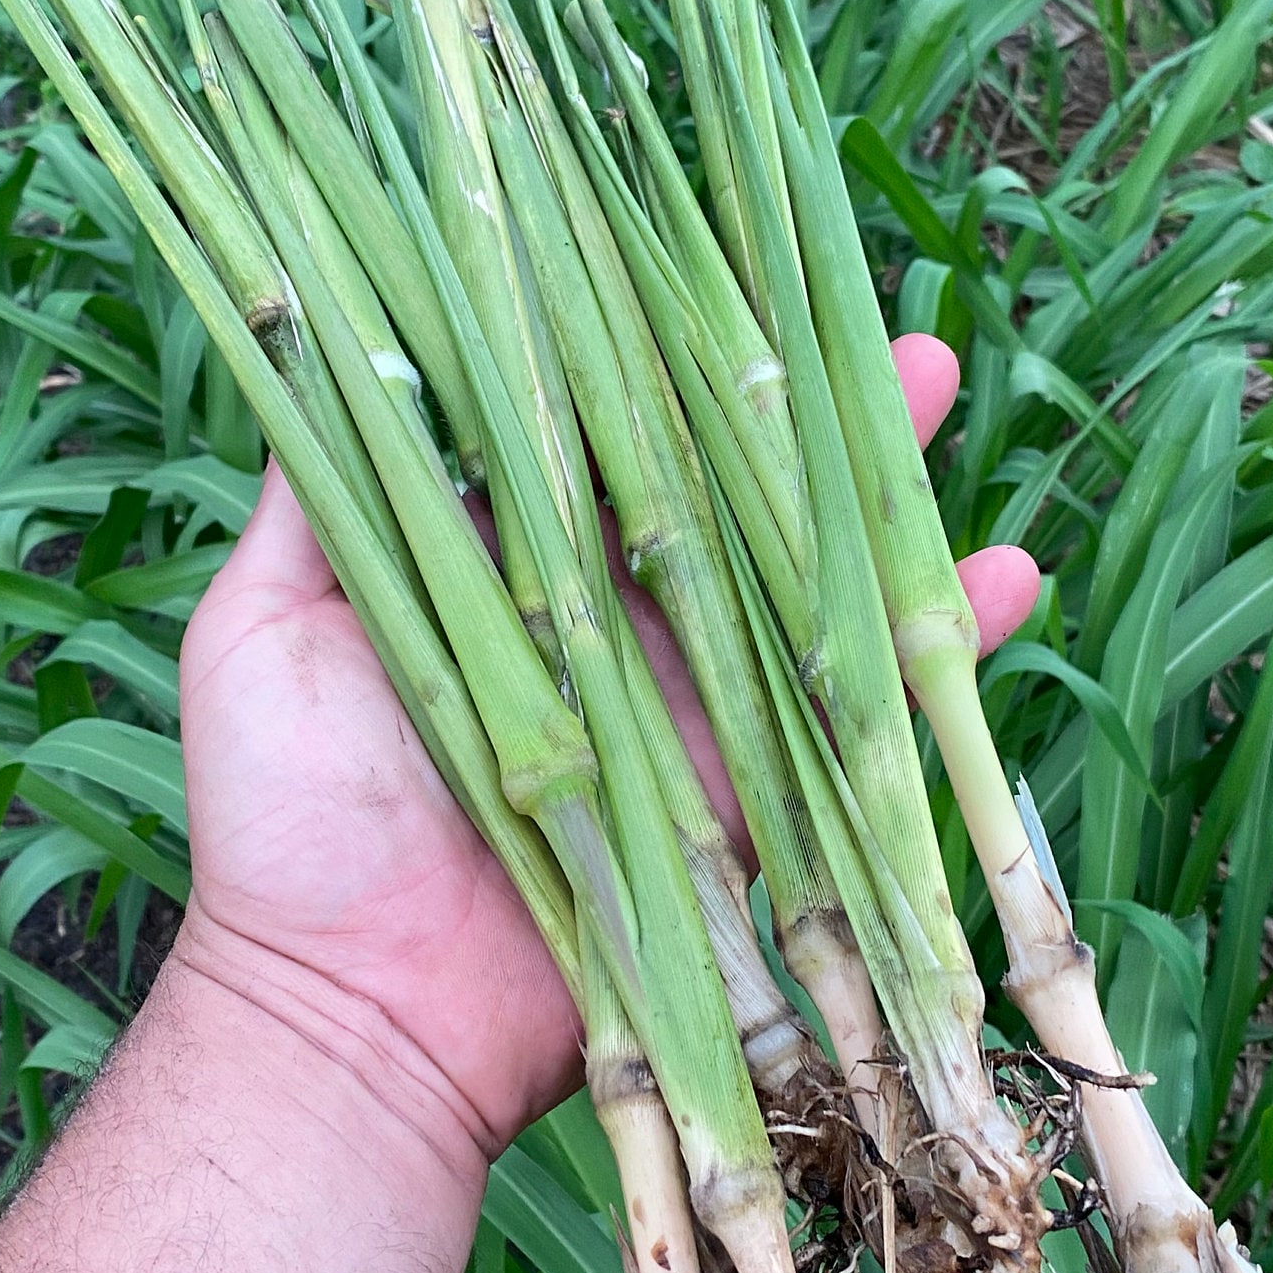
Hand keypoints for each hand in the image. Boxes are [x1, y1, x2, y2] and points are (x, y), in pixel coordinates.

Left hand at [172, 335, 1038, 1157]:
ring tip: (941, 381)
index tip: (709, 253)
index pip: (597, 422)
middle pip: (721, 477)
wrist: (350, 1018)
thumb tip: (316, 332)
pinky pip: (855, 715)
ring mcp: (687, 707)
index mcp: (509, 566)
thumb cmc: (285, 821)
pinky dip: (935, 655)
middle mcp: (610, 620)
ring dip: (878, 481)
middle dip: (794, 392)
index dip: (658, 338)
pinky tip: (1008, 576)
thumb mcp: (264, 627)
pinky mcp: (747, 800)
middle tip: (861, 301)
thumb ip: (312, 496)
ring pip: (799, 569)